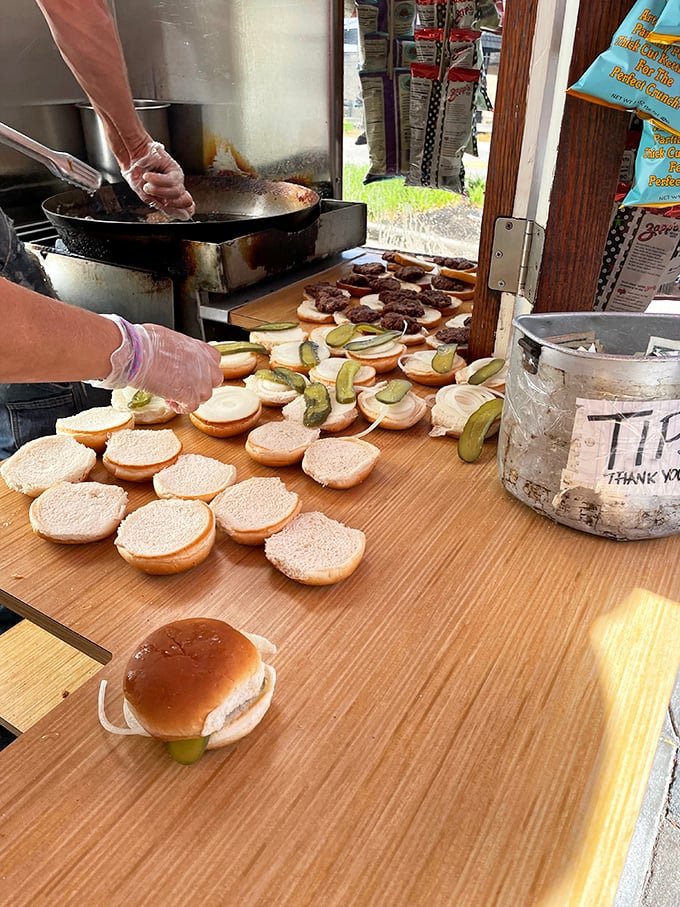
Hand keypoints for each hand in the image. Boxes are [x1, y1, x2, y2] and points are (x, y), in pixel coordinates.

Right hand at [92, 316, 222, 412]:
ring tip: (172, 393)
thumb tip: (170, 355)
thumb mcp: (168, 339)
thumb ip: (178, 350)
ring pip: (205, 396)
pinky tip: (168, 400)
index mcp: (199, 347)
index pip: (215, 359)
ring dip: (191, 397)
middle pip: (215, 380)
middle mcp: (204, 363)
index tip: (192, 372)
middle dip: (201, 384)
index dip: (204, 368)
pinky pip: (191, 407)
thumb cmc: (144, 342)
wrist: (136, 352)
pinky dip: (181, 406)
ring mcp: (199, 380)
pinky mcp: (190, 394)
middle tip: (183, 384)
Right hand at [121, 141, 195, 220]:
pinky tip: (148, 176)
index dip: (181, 212)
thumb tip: (183, 214)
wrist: (132, 158)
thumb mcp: (146, 196)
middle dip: (169, 202)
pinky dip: (157, 180)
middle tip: (154, 196)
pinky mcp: (175, 169)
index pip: (184, 210)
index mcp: (170, 199)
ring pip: (177, 192)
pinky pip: (171, 180)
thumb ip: (162, 205)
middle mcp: (176, 189)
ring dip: (159, 191)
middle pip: (184, 202)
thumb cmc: (138, 175)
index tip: (176, 213)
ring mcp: (177, 179)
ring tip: (147, 186)